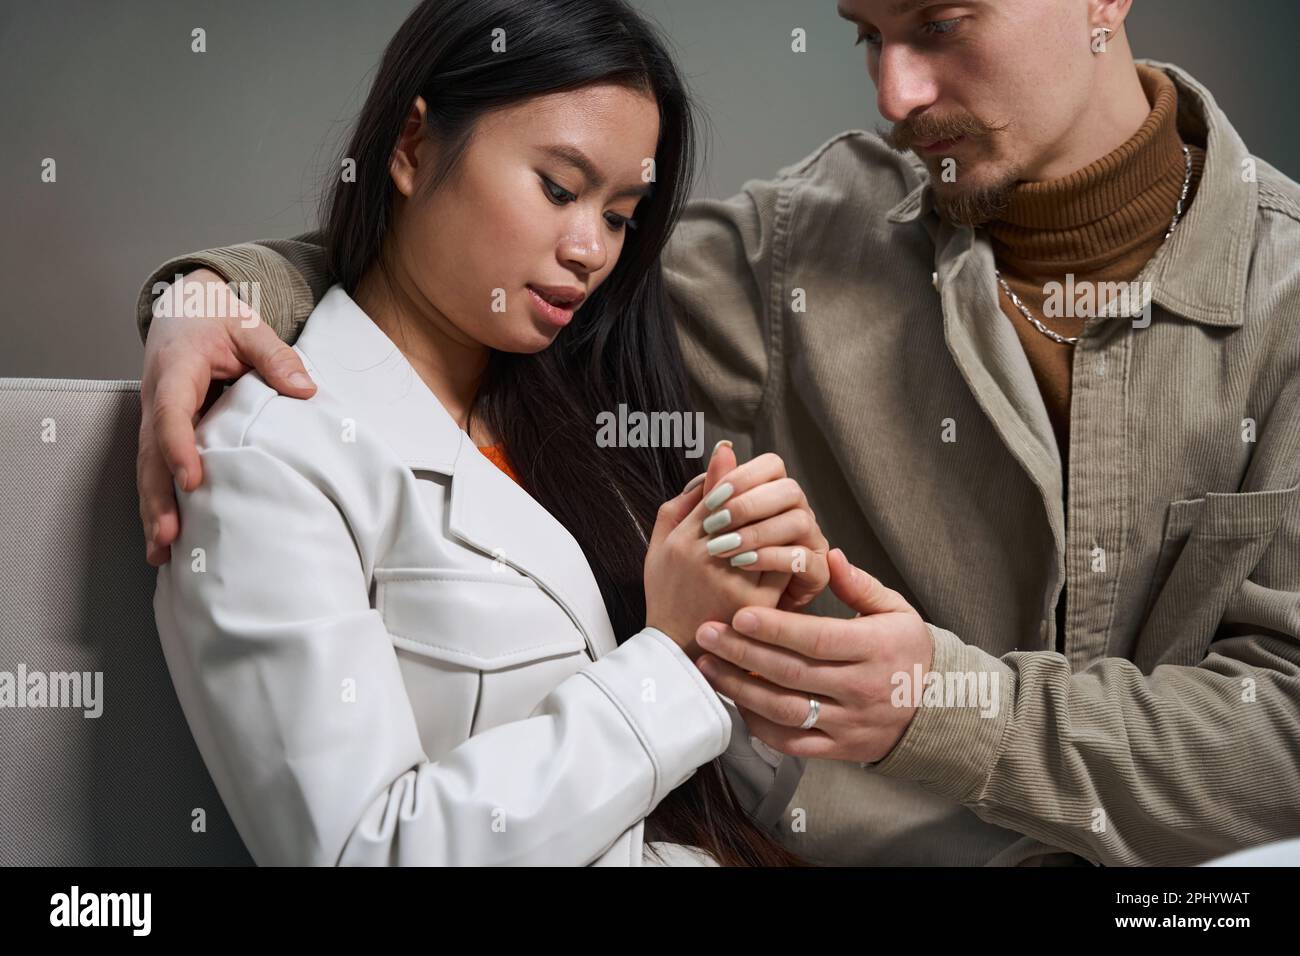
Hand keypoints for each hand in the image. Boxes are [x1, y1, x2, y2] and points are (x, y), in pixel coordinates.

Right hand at [137, 269, 315, 565]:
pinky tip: (167, 541)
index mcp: (176, 370)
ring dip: (154, 511)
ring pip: (149, 469)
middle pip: (151, 453)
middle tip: (169, 536)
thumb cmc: (217, 318)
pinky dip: (159, 505)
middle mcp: (157, 399)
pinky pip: (157, 471)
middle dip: (158, 497)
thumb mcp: (249, 326)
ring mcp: (157, 419)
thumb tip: (305, 390)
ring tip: (162, 553)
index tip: (191, 478)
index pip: (172, 411)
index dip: (177, 446)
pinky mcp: (163, 434)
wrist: (186, 308)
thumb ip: (275, 356)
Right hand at [644, 444, 795, 656]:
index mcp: (681, 541)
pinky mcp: (755, 604)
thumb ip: (684, 503)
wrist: (675, 651)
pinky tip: (788, 550)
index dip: (738, 480)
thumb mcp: (660, 545)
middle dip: (762, 497)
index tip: (751, 474)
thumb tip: (717, 460)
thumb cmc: (668, 593)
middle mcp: (704, 558)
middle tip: (775, 492)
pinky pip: (783, 565)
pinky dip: (789, 553)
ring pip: (770, 532)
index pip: (717, 493)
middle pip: (746, 508)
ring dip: (779, 521)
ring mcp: (731, 580)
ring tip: (783, 519)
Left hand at [693, 549, 934, 764]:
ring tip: (708, 666)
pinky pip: (791, 743)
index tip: (739, 614)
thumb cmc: (907, 651)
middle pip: (792, 673)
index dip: (775, 629)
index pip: (817, 639)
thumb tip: (829, 556)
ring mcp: (849, 723)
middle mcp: (862, 689)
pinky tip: (735, 700)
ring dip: (740, 689)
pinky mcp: (839, 750)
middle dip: (743, 653)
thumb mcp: (897, 611)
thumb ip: (860, 585)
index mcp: (876, 649)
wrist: (936, 708)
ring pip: (785, 710)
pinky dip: (758, 725)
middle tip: (706, 633)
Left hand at [698, 449, 828, 610]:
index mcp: (770, 498)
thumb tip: (720, 451)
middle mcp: (794, 514)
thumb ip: (712, 492)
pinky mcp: (816, 573)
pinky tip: (741, 563)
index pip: (771, 466)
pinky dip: (770, 558)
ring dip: (760, 532)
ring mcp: (809, 542)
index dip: (743, 477)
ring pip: (799, 520)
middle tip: (716, 524)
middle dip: (750, 504)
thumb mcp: (703, 530)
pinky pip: (803, 559)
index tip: (713, 497)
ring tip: (724, 549)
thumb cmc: (711, 572)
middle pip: (789, 489)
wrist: (729, 621)